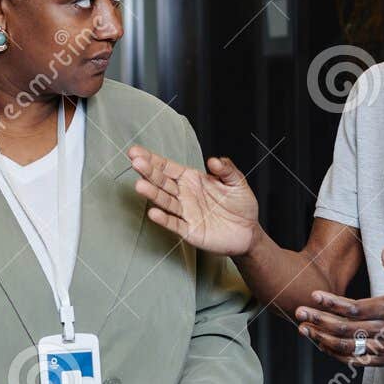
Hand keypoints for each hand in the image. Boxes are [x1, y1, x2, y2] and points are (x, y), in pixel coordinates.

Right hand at [127, 145, 258, 256]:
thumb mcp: (237, 183)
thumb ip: (227, 170)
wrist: (248, 232)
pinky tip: (153, 213)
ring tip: (140, 186)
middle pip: (162, 182)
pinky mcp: (189, 230)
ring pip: (165, 201)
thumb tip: (214, 160)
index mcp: (192, 179)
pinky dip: (164, 219)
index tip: (136, 152)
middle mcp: (184, 194)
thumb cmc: (241, 204)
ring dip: (152, 194)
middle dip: (148, 172)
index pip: (168, 167)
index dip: (153, 159)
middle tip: (135, 162)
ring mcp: (185, 212)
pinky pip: (174, 224)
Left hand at [293, 249, 383, 371]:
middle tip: (299, 312)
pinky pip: (358, 361)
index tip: (314, 296)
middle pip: (346, 327)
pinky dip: (339, 355)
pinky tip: (325, 348)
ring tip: (305, 329)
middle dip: (319, 319)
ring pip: (348, 346)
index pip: (357, 307)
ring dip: (323, 338)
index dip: (332, 303)